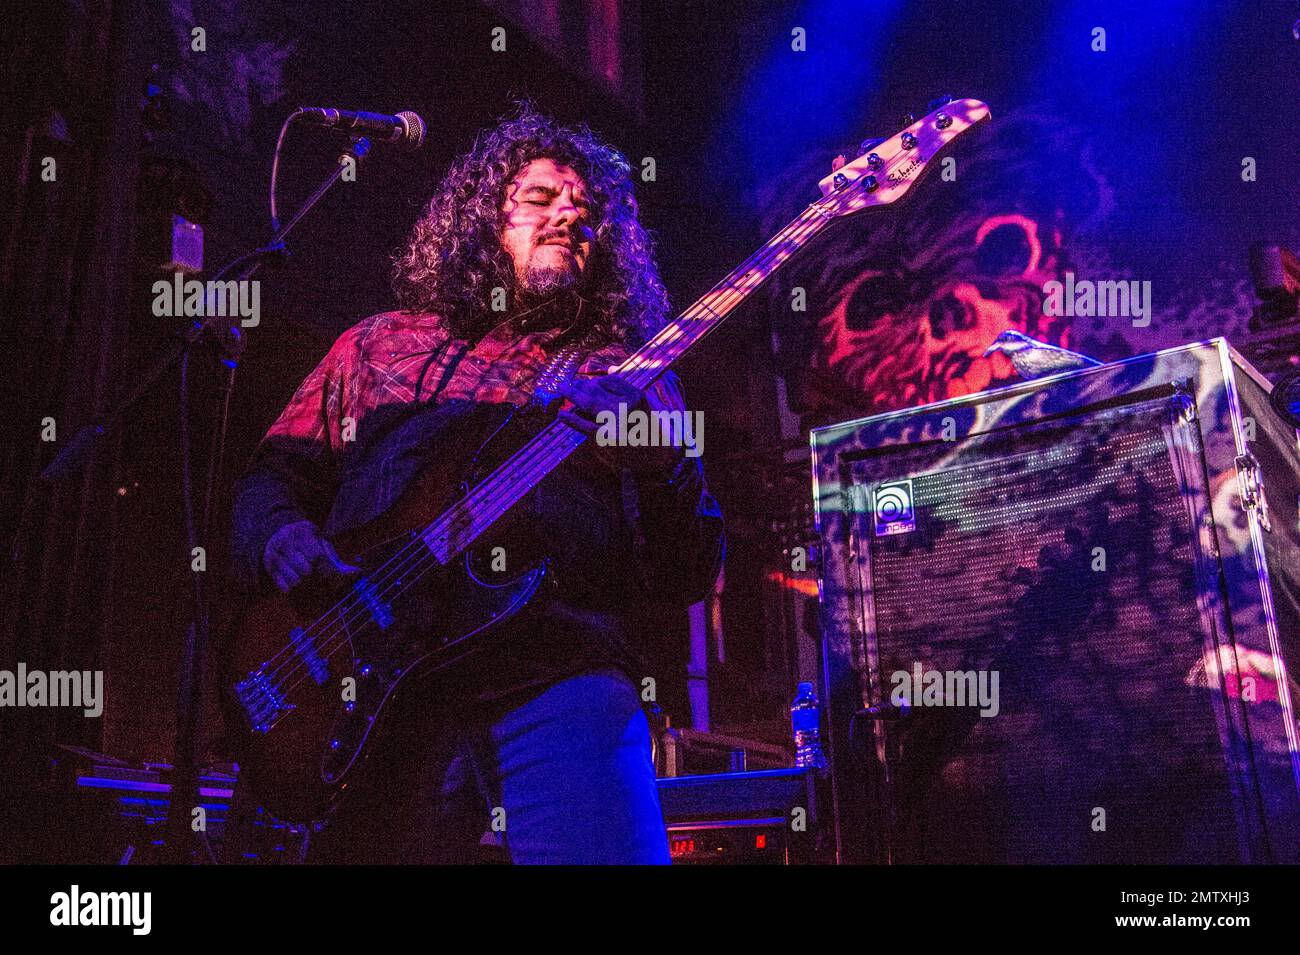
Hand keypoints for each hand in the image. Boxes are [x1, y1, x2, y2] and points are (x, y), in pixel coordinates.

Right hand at [263, 520, 359, 592]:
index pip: (317, 556)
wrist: (277, 532)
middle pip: (305, 570)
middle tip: (316, 572)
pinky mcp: (268, 566)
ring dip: (304, 582)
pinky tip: (294, 580)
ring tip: (305, 575)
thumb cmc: (307, 540)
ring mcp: (274, 555)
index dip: (327, 569)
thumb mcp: (321, 543)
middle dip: (315, 575)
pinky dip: (291, 586)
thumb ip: (337, 559)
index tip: (331, 574)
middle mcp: (286, 543)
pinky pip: (282, 585)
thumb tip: (358, 573)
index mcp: (302, 533)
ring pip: (294, 580)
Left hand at [558, 375, 683, 477]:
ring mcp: (616, 422)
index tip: (588, 383)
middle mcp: (626, 406)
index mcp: (637, 395)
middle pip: (597, 389)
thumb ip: (628, 386)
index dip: (596, 381)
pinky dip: (572, 419)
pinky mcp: (609, 439)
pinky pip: (586, 426)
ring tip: (564, 392)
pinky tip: (562, 414)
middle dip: (580, 386)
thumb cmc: (658, 428)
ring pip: (590, 403)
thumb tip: (610, 369)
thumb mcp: (650, 401)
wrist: (665, 456)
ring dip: (574, 397)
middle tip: (567, 385)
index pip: (610, 381)